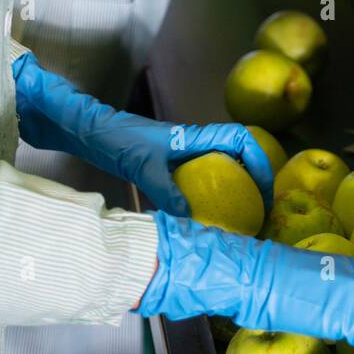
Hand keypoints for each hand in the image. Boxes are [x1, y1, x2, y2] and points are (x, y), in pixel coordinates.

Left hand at [12, 52, 274, 213]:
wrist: (86, 131)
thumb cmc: (116, 139)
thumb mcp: (142, 165)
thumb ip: (166, 189)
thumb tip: (191, 219)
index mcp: (193, 137)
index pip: (241, 139)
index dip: (260, 159)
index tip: (267, 186)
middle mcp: (192, 145)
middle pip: (237, 156)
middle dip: (254, 180)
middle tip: (261, 211)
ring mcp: (181, 157)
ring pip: (220, 171)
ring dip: (235, 191)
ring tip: (241, 221)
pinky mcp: (168, 169)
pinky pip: (200, 184)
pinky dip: (209, 200)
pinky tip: (204, 222)